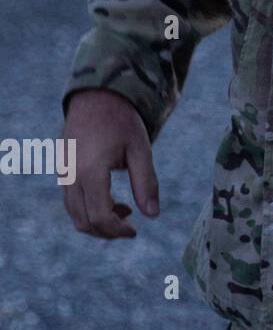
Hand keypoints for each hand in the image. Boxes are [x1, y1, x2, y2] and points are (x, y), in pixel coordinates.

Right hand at [61, 89, 157, 238]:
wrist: (96, 98)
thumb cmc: (122, 122)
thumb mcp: (140, 149)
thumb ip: (146, 183)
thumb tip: (153, 215)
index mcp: (91, 171)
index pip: (100, 215)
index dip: (117, 230)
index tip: (135, 231)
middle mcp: (71, 176)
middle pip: (84, 221)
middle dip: (108, 231)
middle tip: (131, 227)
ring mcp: (63, 174)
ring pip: (74, 214)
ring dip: (98, 222)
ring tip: (124, 211)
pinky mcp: (62, 172)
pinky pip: (71, 202)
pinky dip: (88, 210)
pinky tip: (111, 202)